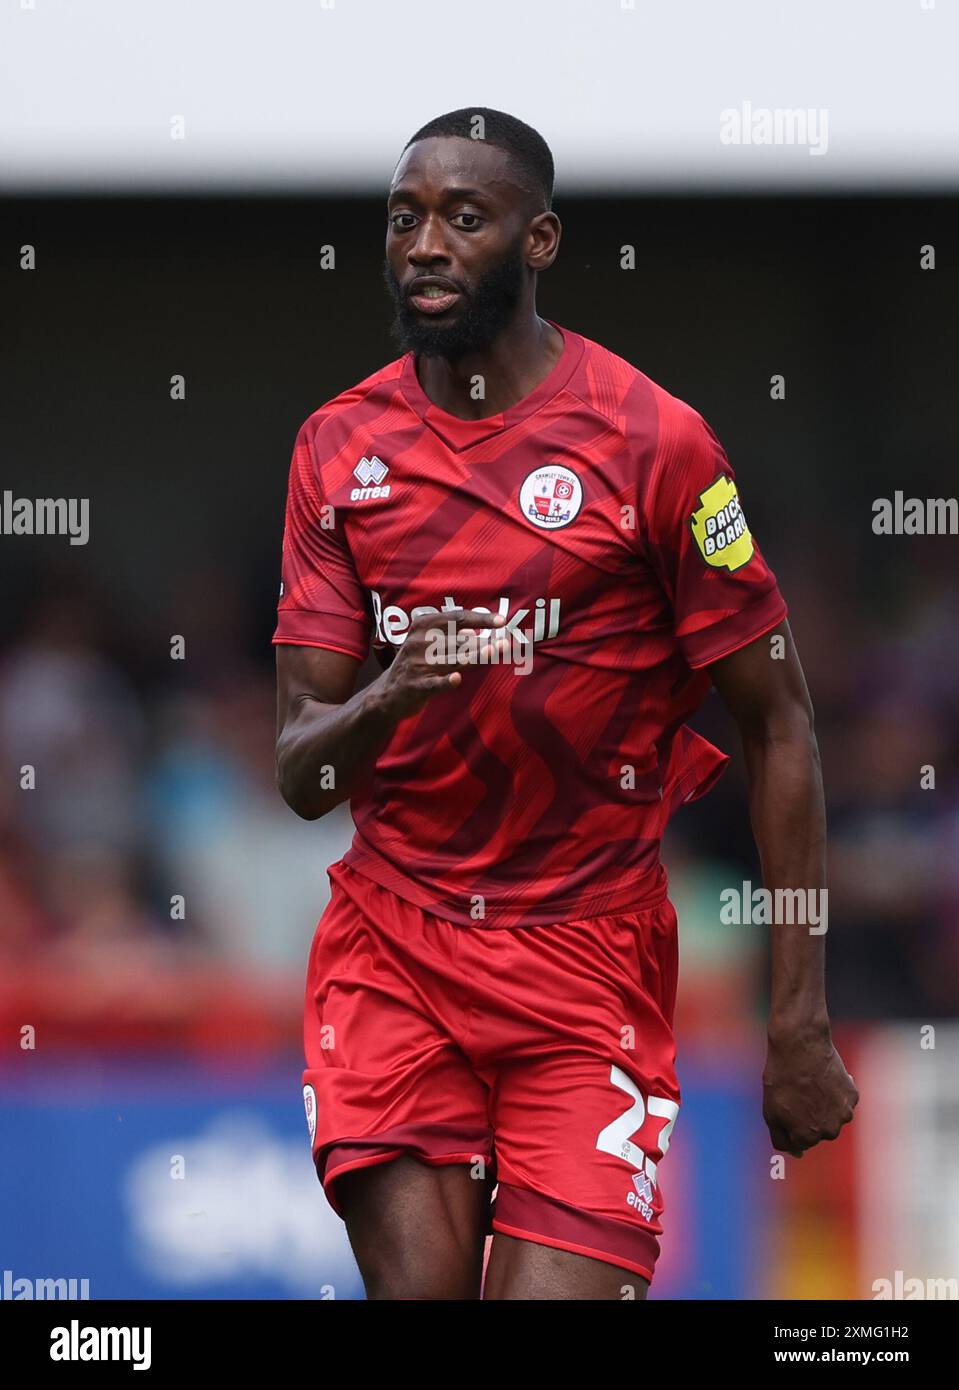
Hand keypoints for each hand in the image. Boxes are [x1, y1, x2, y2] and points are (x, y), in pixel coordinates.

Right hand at [377, 609, 508, 719]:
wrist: (388, 694)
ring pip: (453, 660)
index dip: (480, 619)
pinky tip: (457, 679)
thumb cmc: (416, 664)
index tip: (501, 621)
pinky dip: (445, 682)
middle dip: (484, 642)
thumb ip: (450, 636)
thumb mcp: (428, 643)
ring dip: (475, 656)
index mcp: (423, 626)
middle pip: (459, 640)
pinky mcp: (415, 686)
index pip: (456, 618)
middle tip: (506, 644)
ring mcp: (417, 665)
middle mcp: (419, 642)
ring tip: (494, 652)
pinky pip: (434, 684)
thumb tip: (477, 631)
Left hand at [762, 1025, 858, 1156]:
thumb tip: (797, 1155)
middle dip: (808, 1117)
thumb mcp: (770, 1112)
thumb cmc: (781, 1078)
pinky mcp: (853, 1096)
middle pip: (818, 1131)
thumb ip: (782, 1139)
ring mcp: (843, 1114)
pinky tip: (823, 1078)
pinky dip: (834, 1093)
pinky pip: (842, 1101)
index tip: (787, 1104)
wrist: (800, 1045)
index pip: (799, 1142)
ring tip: (810, 1085)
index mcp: (807, 1137)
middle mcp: (829, 1131)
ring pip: (832, 1117)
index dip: (791, 1122)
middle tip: (798, 1093)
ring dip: (823, 1106)